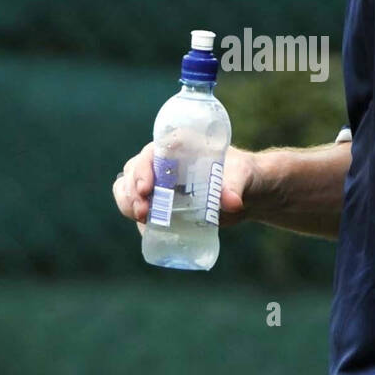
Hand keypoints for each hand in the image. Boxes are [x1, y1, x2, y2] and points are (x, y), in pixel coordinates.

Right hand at [112, 143, 254, 234]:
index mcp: (179, 145)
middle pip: (134, 170)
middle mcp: (163, 160)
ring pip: (128, 187)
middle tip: (143, 212)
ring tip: (142, 219)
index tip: (146, 189)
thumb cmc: (243, 174)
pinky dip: (135, 216)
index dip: (143, 169)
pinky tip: (145, 228)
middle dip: (132, 191)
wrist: (246, 194)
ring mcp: (159, 181)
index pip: (152, 152)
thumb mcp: (241, 176)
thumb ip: (234, 186)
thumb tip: (232, 203)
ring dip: (128, 203)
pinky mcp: (160, 201)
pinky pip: (137, 206)